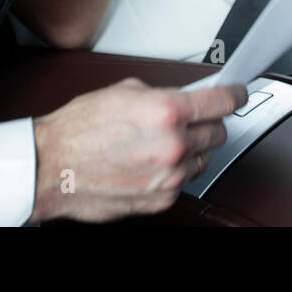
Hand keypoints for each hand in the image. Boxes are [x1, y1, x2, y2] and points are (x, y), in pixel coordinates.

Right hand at [30, 77, 245, 223]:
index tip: (238, 94)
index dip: (234, 95)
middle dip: (208, 122)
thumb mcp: (124, 92)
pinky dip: (175, 170)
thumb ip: (162, 94)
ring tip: (161, 142)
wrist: (52, 168)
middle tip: (190, 118)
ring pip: (204, 158)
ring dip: (191, 148)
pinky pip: (184, 180)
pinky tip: (151, 161)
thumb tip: (185, 97)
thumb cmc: (79, 129)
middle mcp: (173, 145)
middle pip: (218, 131)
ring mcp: (169, 176)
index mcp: (166, 111)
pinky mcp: (161, 199)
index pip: (221, 101)